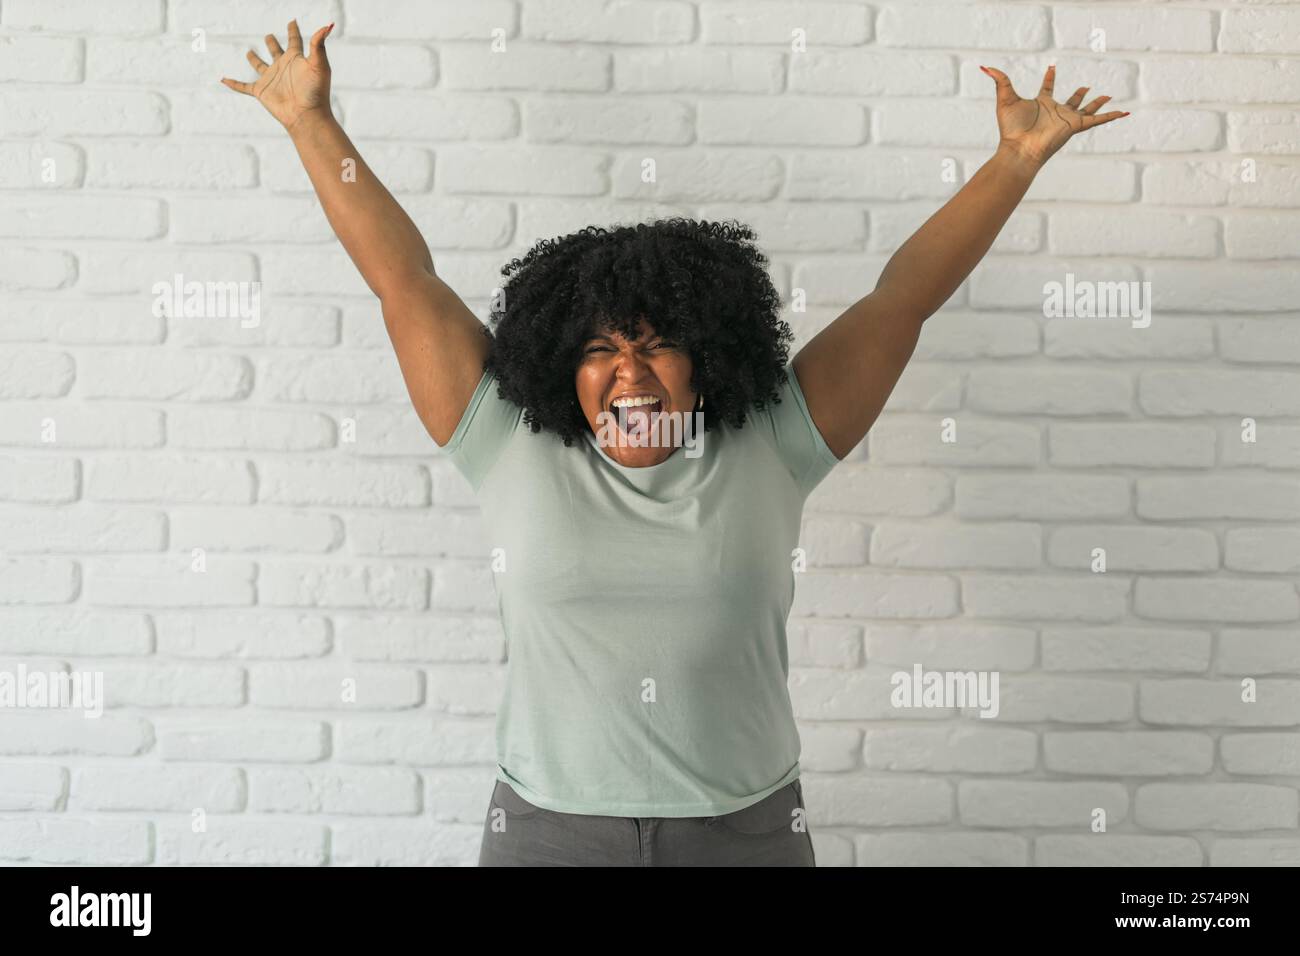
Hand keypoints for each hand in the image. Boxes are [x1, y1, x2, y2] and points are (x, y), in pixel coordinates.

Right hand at [221, 20, 333, 130]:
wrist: (307, 115)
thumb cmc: (315, 91)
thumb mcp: (319, 65)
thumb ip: (319, 44)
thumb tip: (328, 26)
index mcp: (297, 59)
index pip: (294, 41)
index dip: (293, 31)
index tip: (292, 22)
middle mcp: (283, 67)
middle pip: (276, 51)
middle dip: (272, 43)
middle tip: (269, 36)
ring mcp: (271, 79)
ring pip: (260, 66)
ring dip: (254, 59)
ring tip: (249, 52)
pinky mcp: (261, 91)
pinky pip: (243, 86)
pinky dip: (233, 83)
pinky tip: (223, 79)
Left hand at [979, 64, 1128, 167]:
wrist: (1019, 148)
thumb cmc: (1010, 128)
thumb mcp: (1005, 98)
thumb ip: (1000, 81)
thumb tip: (985, 67)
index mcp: (1041, 104)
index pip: (1047, 88)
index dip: (1049, 77)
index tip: (1051, 67)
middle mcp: (1055, 112)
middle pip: (1071, 101)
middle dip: (1079, 95)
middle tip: (1086, 87)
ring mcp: (1066, 120)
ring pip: (1087, 110)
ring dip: (1097, 103)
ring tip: (1107, 96)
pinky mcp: (1075, 126)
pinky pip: (1097, 120)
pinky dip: (1110, 117)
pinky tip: (1123, 113)